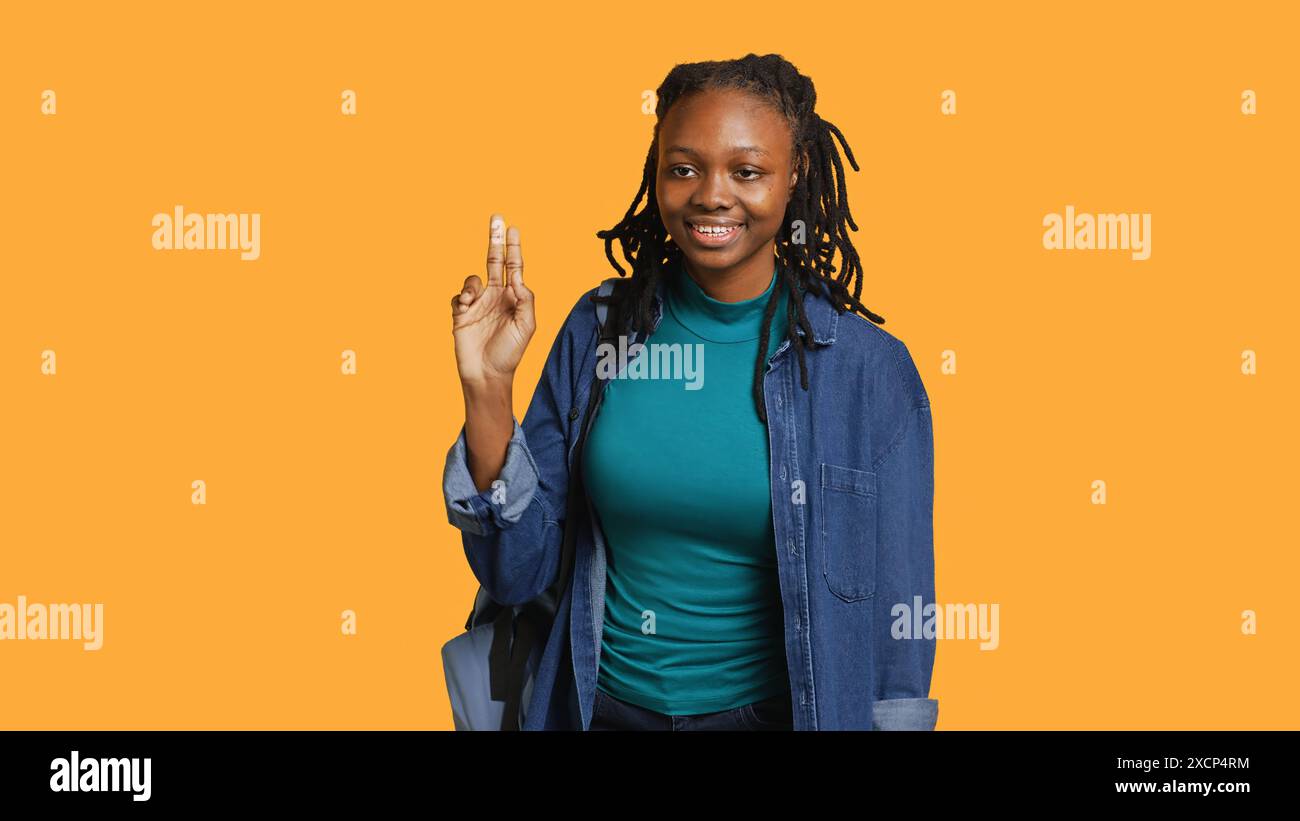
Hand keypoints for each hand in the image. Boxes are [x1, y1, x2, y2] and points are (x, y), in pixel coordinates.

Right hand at [451, 214, 535, 388]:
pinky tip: (466, 306)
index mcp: (513, 298)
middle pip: (493, 261)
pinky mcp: (461, 314)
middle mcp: (496, 297)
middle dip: (494, 240)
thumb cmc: (509, 353)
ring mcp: (478, 304)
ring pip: (473, 278)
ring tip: (473, 298)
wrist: (486, 375)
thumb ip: (525, 299)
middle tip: (496, 218)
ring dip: (472, 283)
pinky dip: (462, 296)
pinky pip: (458, 295)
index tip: (512, 229)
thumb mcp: (526, 326)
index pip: (513, 267)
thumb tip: (516, 278)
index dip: (513, 248)